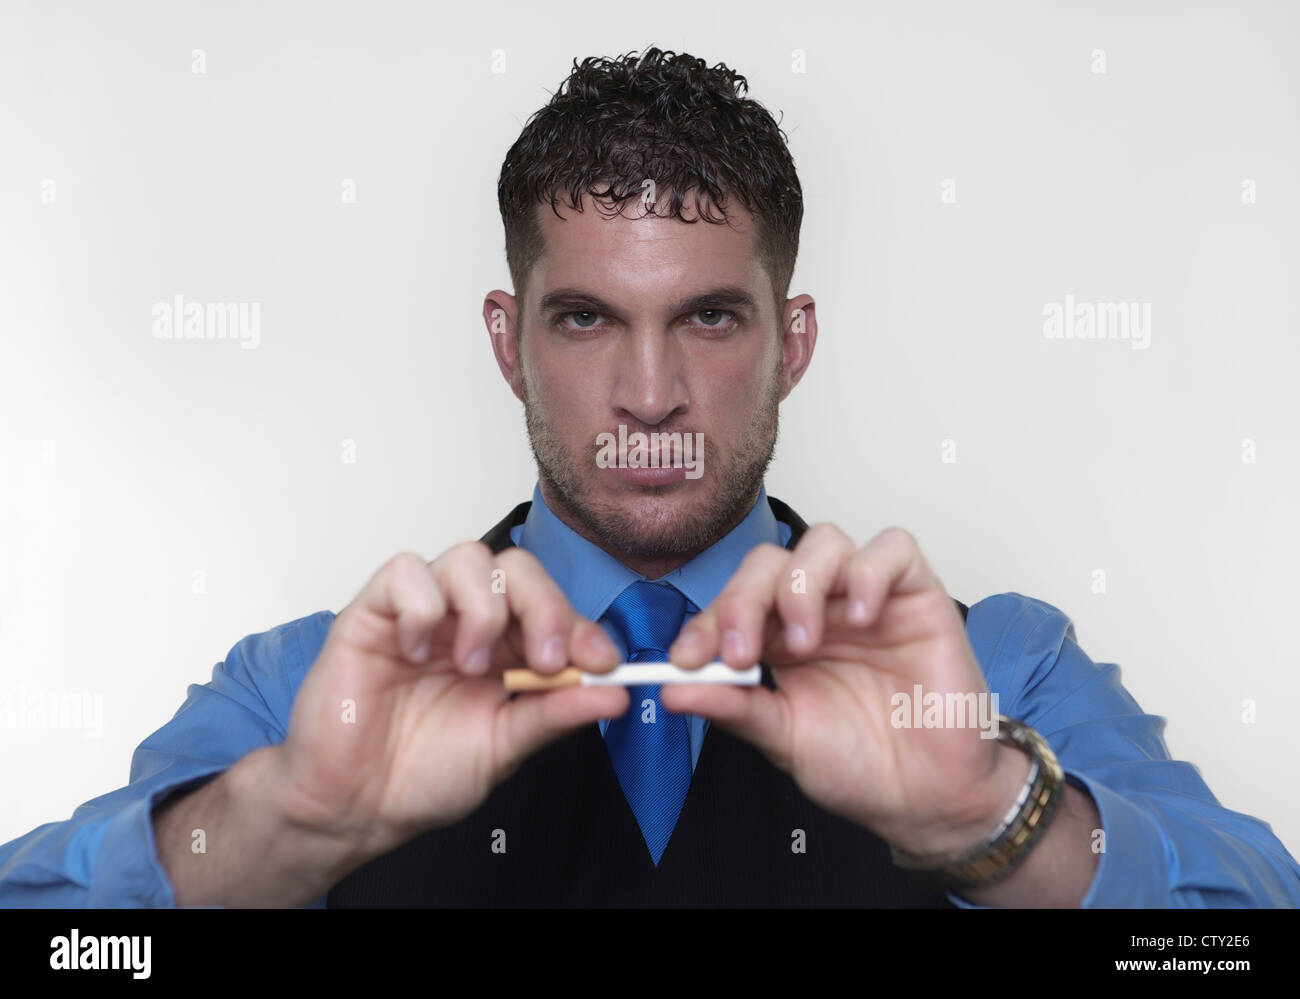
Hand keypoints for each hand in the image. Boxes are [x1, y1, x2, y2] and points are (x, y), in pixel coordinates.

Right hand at [276, 544, 625, 860]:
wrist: (353, 807)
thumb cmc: (421, 776)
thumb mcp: (504, 747)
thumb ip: (555, 714)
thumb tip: (616, 695)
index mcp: (507, 649)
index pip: (553, 608)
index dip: (582, 626)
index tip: (602, 661)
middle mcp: (468, 620)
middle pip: (518, 569)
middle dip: (544, 608)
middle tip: (543, 661)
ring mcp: (422, 612)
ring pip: (468, 558)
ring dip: (484, 608)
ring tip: (473, 665)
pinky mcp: (373, 612)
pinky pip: (406, 572)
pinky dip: (423, 607)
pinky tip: (417, 652)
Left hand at [662, 525, 1026, 856]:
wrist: (929, 798)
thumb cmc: (861, 767)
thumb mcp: (783, 739)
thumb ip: (734, 707)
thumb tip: (673, 689)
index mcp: (778, 638)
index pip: (733, 601)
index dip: (705, 621)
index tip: (687, 658)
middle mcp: (820, 609)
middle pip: (769, 563)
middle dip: (743, 600)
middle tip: (741, 652)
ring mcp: (867, 598)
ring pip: (824, 542)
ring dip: (801, 585)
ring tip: (804, 642)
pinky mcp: (917, 595)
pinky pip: (894, 549)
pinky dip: (869, 572)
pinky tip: (860, 617)